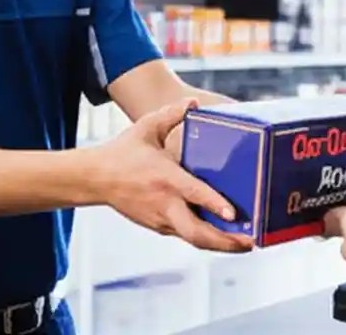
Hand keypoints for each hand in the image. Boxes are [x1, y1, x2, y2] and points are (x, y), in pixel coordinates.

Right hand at [94, 99, 254, 252]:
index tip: (234, 214)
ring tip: (244, 244)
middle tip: (250, 242)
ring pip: (193, 239)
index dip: (214, 204)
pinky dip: (206, 239)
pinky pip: (186, 236)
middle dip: (224, 241)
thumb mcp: (146, 127)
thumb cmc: (123, 152)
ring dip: (219, 244)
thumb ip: (171, 114)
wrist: (95, 179)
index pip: (194, 193)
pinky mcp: (159, 226)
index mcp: (165, 178)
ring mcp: (161, 218)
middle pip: (196, 232)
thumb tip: (192, 101)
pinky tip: (224, 238)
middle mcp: (165, 203)